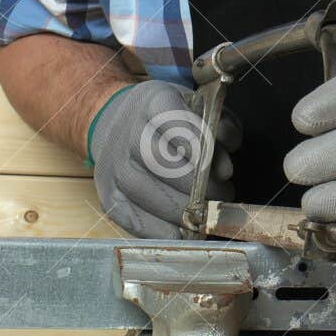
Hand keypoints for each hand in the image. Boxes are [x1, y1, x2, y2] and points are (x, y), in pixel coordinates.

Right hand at [89, 79, 241, 237]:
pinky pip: (132, 218)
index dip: (201, 148)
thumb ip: (220, 126)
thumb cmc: (169, 121)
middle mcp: (129, 131)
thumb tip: (227, 156)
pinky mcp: (108, 194)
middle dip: (199, 186)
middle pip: (161, 162)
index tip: (225, 169)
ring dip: (183, 211)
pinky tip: (183, 233)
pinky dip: (160, 231)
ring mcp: (114, 164)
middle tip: (223, 196)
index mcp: (154, 101)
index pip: (175, 121)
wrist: (119, 125)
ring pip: (147, 193)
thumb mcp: (198, 108)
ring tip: (206, 214)